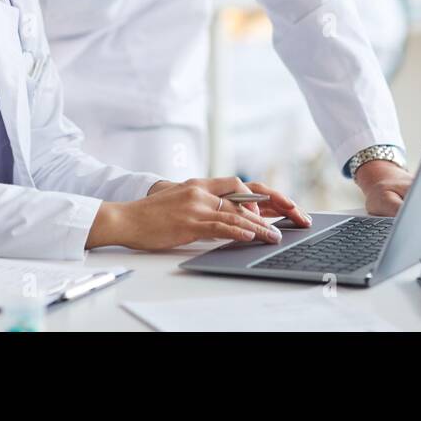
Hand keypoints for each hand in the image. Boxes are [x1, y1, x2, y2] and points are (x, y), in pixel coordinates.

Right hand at [87, 182, 286, 250]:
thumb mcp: (181, 201)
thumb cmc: (152, 214)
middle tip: (295, 216)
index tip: (281, 206)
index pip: (240, 185)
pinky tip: (252, 235)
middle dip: (274, 205)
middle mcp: (201, 190)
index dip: (263, 195)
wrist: (125, 218)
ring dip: (260, 226)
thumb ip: (203, 204)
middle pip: (246, 195)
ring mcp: (195, 205)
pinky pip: (219, 225)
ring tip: (275, 236)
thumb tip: (228, 217)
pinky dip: (238, 230)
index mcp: (201, 184)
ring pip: (236, 213)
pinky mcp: (189, 222)